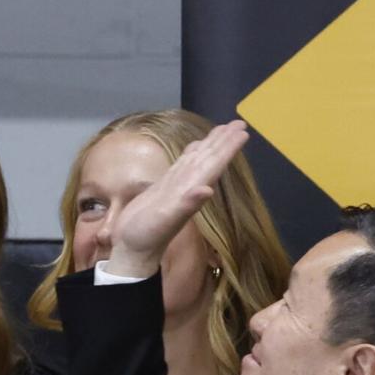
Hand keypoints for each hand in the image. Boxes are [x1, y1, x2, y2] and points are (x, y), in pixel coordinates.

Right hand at [105, 120, 248, 277]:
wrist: (132, 251)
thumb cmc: (146, 237)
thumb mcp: (165, 221)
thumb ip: (186, 205)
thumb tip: (207, 189)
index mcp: (190, 191)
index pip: (213, 165)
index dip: (228, 148)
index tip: (242, 131)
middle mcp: (187, 187)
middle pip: (208, 159)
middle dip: (223, 142)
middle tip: (238, 122)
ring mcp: (176, 188)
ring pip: (197, 161)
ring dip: (210, 146)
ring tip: (222, 130)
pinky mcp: (164, 189)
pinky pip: (181, 166)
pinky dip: (190, 155)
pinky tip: (194, 149)